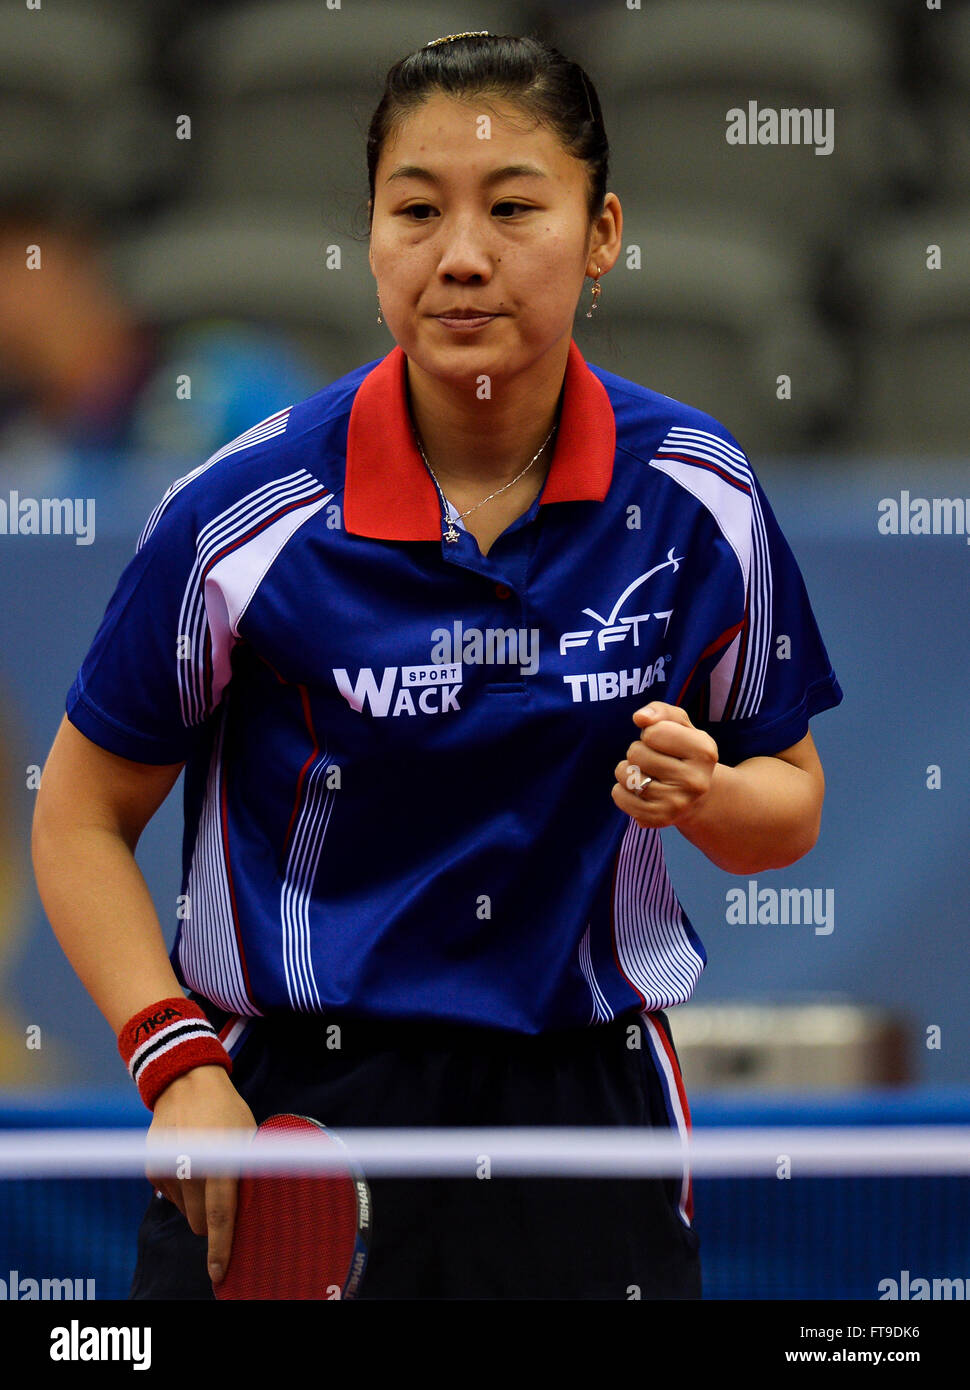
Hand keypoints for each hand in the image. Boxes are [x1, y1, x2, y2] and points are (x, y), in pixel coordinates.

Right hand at [145, 1064, 256, 1285]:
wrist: (186, 1082)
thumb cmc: (227, 1111)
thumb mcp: (247, 1137)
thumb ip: (247, 1174)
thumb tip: (248, 1214)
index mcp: (221, 1161)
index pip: (220, 1216)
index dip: (221, 1249)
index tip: (219, 1273)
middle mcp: (191, 1169)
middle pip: (201, 1223)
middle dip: (212, 1222)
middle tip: (222, 1197)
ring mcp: (167, 1170)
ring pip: (186, 1212)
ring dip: (197, 1202)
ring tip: (206, 1168)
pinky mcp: (152, 1169)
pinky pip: (171, 1197)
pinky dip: (182, 1190)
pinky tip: (189, 1162)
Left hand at [612, 701, 718, 828]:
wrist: (694, 795)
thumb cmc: (682, 751)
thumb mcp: (679, 725)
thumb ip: (661, 711)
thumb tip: (640, 717)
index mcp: (705, 751)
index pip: (653, 732)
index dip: (651, 733)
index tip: (664, 742)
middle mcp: (695, 781)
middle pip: (636, 753)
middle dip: (639, 751)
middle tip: (655, 760)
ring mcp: (677, 804)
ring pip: (625, 774)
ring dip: (628, 770)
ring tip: (647, 774)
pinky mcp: (657, 820)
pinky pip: (618, 795)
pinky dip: (622, 789)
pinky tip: (639, 791)